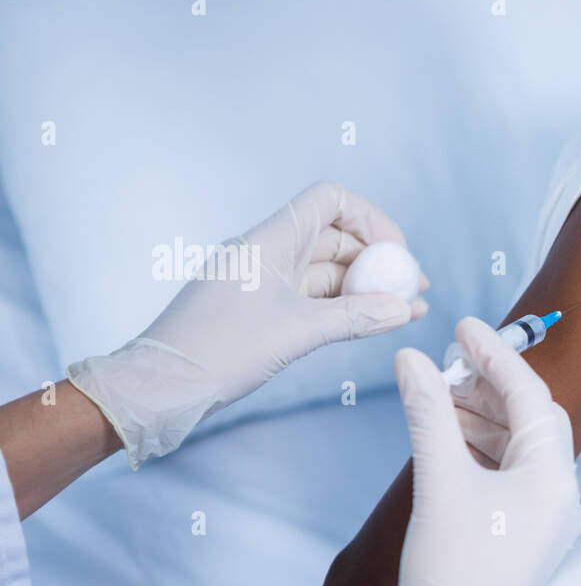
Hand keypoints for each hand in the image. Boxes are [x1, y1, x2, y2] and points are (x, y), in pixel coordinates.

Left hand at [66, 181, 428, 467]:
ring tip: (405, 311)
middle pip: (335, 238)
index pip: (330, 200)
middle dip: (378, 260)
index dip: (370, 218)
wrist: (162, 385)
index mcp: (270, 240)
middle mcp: (268, 253)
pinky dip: (344, 308)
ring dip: (367, 288)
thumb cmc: (218, 349)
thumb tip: (403, 309)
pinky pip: (313, 299)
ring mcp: (265, 283)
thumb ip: (356, 317)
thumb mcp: (297, 331)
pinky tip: (373, 323)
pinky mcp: (262, 311)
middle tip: (413, 288)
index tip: (397, 252)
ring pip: (327, 273)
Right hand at [373, 318, 580, 585]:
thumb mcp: (437, 482)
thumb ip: (427, 413)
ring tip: (438, 401)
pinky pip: (511, 477)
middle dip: (489, 388)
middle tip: (445, 368)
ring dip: (482, 419)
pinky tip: (447, 442)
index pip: (530, 397)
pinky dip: (481, 452)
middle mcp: (560, 498)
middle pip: (531, 420)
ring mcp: (545, 520)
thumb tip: (410, 359)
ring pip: (520, 449)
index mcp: (554, 481)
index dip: (495, 355)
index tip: (461, 325)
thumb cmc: (449, 572)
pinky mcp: (524, 537)